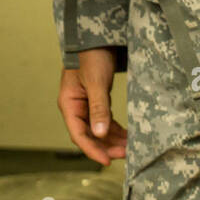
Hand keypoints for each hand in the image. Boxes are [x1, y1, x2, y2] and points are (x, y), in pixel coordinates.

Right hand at [58, 47, 127, 166]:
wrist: (98, 38)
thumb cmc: (93, 56)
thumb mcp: (96, 83)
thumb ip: (98, 108)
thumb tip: (100, 134)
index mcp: (69, 104)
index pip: (78, 135)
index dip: (92, 150)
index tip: (107, 161)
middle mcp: (76, 107)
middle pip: (89, 135)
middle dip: (106, 147)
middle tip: (125, 153)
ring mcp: (86, 105)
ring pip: (98, 130)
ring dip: (112, 140)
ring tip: (129, 146)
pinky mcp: (97, 101)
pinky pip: (104, 121)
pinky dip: (115, 129)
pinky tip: (127, 135)